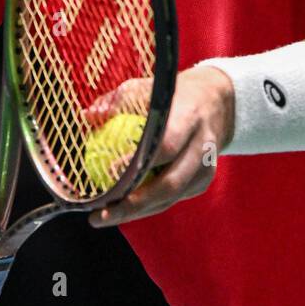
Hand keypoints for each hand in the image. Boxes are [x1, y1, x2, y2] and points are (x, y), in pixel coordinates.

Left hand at [88, 66, 234, 227]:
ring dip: (137, 212)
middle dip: (133, 204)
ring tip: (105, 217)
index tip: (108, 172)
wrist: (216, 103)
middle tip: (100, 214)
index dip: (139, 163)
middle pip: (169, 184)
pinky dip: (148, 206)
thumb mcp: (145, 88)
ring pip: (170, 198)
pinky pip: (173, 199)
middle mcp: (202, 146)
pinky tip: (124, 210)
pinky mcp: (204, 180)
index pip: (166, 146)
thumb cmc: (171, 96)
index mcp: (188, 118)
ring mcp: (206, 167)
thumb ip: (117, 102)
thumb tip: (88, 116)